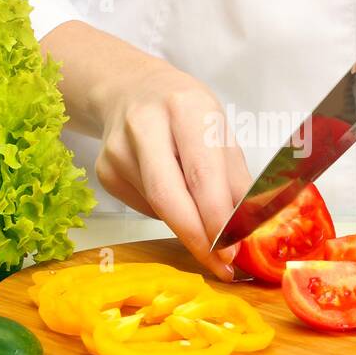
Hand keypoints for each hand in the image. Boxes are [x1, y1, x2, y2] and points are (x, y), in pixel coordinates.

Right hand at [93, 59, 250, 279]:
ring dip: (187, 225)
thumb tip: (251, 230)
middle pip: (169, 198)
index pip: (201, 174)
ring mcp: (117, 150)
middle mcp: (145, 125)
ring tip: (203, 221)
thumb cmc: (186, 113)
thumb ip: (236, 179)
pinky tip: (170, 189)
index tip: (233, 251)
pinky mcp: (104, 171)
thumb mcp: (220, 131)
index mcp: (186, 108)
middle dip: (198, 239)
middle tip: (220, 265)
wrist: (130, 89)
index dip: (217, 219)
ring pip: (157, 207)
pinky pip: (143, 206)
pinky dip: (165, 212)